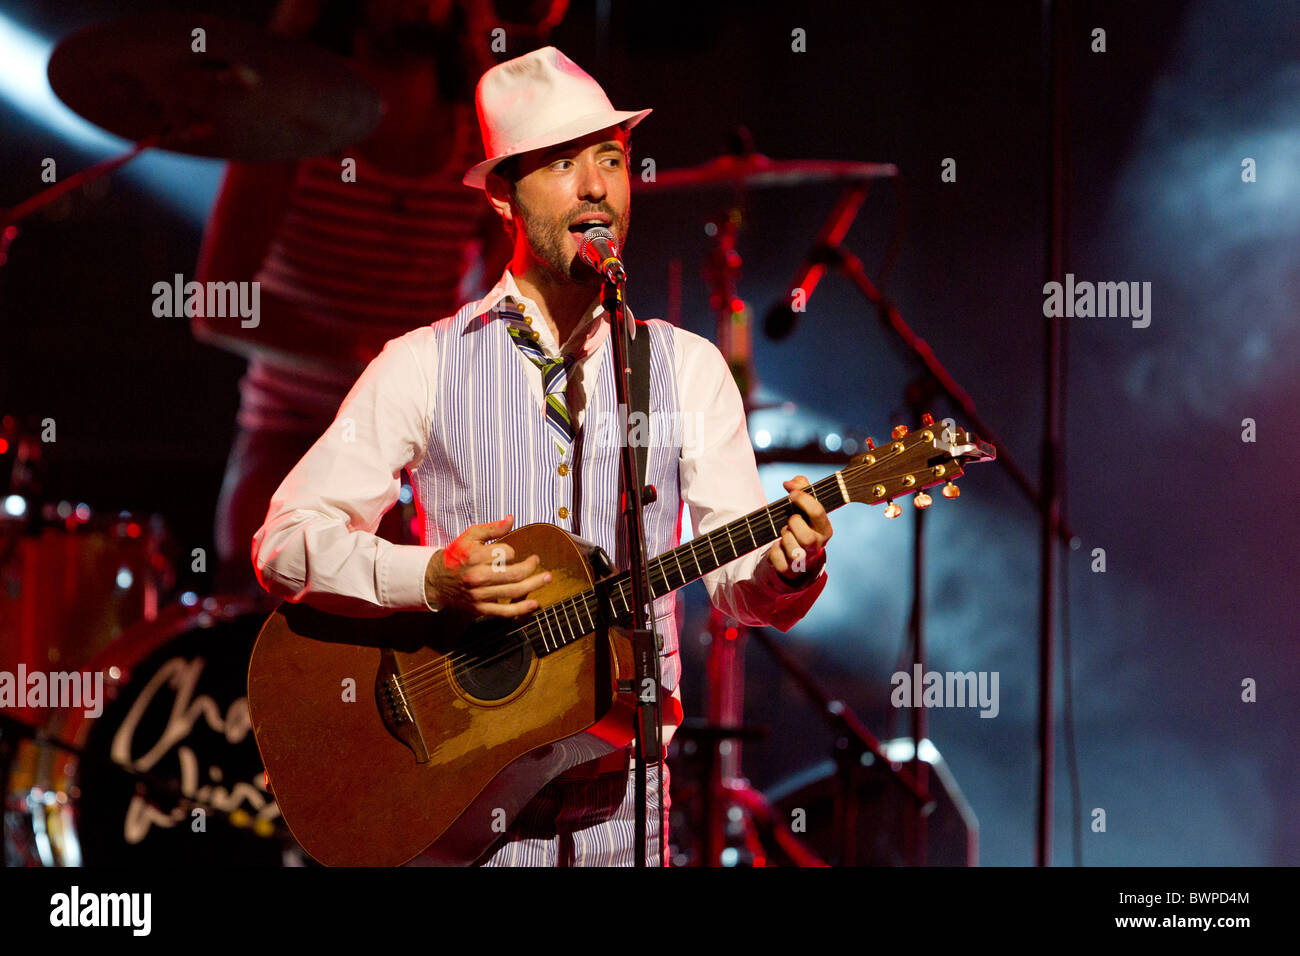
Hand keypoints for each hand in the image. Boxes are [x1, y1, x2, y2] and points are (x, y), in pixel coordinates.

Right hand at [424, 515, 550, 616]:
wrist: (436, 580)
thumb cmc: (456, 555)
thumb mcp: (470, 536)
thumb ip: (492, 528)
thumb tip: (511, 518)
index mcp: (475, 557)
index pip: (506, 553)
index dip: (511, 551)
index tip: (509, 552)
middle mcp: (477, 577)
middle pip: (514, 573)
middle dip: (531, 567)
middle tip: (537, 561)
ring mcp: (479, 595)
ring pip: (513, 592)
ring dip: (534, 584)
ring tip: (547, 578)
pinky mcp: (480, 609)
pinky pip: (504, 612)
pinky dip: (522, 609)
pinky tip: (535, 604)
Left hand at [765, 474, 831, 584]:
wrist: (798, 557)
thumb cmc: (802, 524)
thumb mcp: (805, 505)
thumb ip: (801, 487)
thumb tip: (789, 483)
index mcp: (825, 529)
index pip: (818, 512)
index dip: (803, 499)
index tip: (791, 493)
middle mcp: (817, 546)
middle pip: (806, 536)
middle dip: (793, 523)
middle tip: (790, 520)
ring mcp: (803, 559)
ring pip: (792, 549)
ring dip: (784, 536)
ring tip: (785, 533)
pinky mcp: (788, 569)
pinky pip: (777, 558)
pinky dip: (774, 550)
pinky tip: (778, 546)